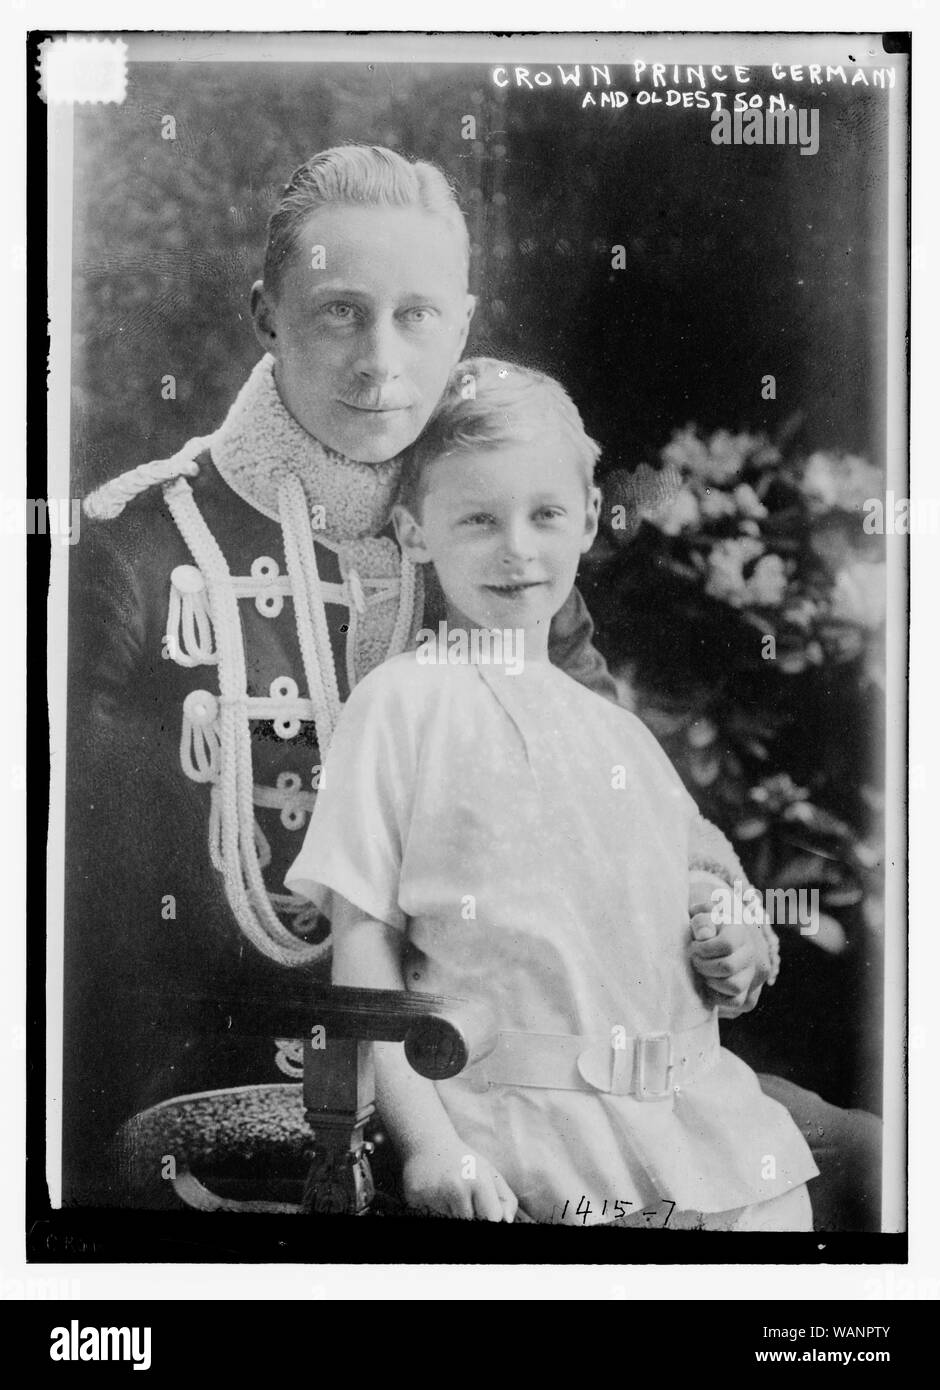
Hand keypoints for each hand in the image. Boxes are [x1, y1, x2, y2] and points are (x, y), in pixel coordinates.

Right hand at [402, 1141, 518, 1221]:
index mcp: (479, 1180)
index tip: (483, 1210)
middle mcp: (456, 1187)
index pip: (492, 1219)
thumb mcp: (490, 1173)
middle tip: (462, 1194)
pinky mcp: (415, 1198)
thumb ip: (506, 1199)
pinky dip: (432, 1209)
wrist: (428, 1143)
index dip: (488, 1217)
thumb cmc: (465, 1162)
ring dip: (449, 1212)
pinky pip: (428, 1215)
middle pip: (468, 1222)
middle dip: (468, 1213)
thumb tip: (507, 1222)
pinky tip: (432, 1192)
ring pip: (448, 1220)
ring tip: (447, 1192)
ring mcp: (434, 1193)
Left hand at [688, 877, 767, 1015]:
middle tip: (695, 960)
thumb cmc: (706, 921)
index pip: (726, 944)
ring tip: (703, 972)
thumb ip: (701, 917)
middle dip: (704, 966)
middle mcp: (754, 952)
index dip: (704, 948)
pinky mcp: (752, 992)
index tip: (695, 946)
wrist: (723, 930)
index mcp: (742, 929)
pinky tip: (709, 985)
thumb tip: (704, 935)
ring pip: (734, 988)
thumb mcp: (701, 911)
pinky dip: (720, 999)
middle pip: (727, 967)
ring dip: (711, 982)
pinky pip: (738, 1004)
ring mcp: (755, 974)